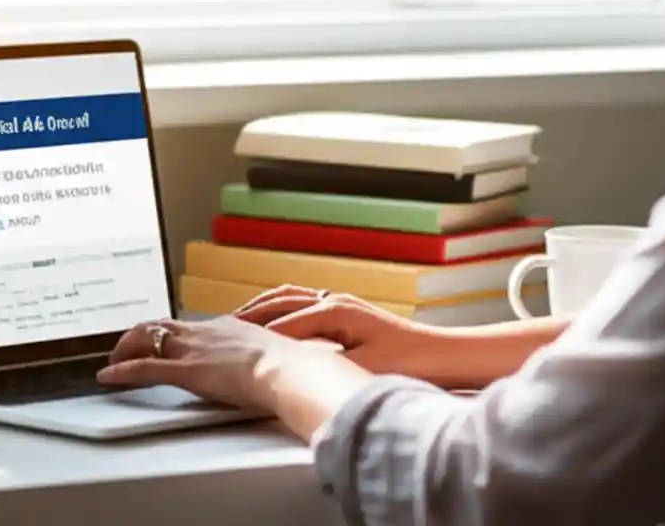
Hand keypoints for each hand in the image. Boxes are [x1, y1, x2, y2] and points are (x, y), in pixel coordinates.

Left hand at [98, 317, 372, 440]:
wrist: (290, 370)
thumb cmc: (292, 368)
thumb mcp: (278, 357)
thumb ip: (268, 360)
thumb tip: (281, 372)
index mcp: (228, 327)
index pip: (189, 325)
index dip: (170, 333)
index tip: (163, 340)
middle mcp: (206, 331)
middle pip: (161, 326)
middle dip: (139, 336)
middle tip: (126, 349)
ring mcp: (193, 349)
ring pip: (146, 340)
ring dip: (125, 350)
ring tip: (112, 362)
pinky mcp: (185, 371)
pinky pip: (143, 367)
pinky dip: (122, 371)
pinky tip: (108, 378)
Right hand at [235, 285, 437, 378]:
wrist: (443, 353)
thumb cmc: (410, 361)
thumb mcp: (363, 368)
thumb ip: (326, 366)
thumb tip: (294, 368)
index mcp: (336, 311)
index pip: (284, 325)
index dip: (256, 338)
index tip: (230, 347)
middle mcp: (335, 300)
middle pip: (281, 302)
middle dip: (251, 315)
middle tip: (221, 329)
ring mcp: (340, 303)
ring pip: (290, 297)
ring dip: (263, 307)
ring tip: (237, 320)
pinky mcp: (346, 311)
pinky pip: (302, 303)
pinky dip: (280, 309)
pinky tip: (272, 321)